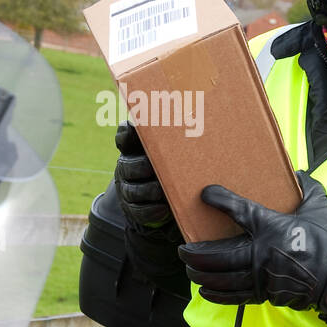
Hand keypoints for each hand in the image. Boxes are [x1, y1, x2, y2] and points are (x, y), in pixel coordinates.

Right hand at [114, 121, 181, 241]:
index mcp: (136, 148)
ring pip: (132, 190)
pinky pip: (138, 211)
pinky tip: (163, 210)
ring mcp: (128, 189)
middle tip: (152, 167)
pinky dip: (151, 211)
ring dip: (147, 190)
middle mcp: (127, 166)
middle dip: (140, 167)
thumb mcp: (178, 150)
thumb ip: (181, 137)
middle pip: (126, 165)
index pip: (125, 136)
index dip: (127, 133)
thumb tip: (202, 114)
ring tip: (161, 191)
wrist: (167, 200)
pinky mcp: (133, 209)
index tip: (135, 128)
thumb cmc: (177, 165)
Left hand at [177, 170, 326, 309]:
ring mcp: (262, 277)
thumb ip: (305, 188)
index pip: (240, 211)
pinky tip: (205, 290)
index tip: (205, 194)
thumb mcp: (319, 207)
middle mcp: (262, 253)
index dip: (220, 200)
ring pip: (222, 278)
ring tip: (190, 268)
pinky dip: (217, 294)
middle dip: (195, 253)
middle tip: (183, 248)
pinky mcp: (266, 293)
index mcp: (273, 227)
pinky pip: (234, 296)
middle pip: (218, 255)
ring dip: (201, 273)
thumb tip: (295, 172)